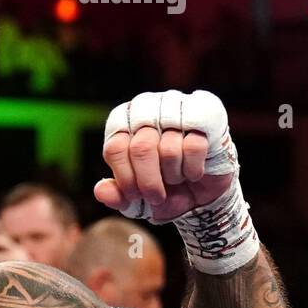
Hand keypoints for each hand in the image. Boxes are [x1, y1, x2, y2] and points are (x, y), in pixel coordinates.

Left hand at [94, 89, 235, 223]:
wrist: (200, 195)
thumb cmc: (163, 190)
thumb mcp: (135, 200)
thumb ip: (116, 196)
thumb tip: (100, 191)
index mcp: (123, 123)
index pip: (115, 148)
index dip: (125, 178)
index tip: (135, 196)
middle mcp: (147, 107)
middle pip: (141, 148)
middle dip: (148, 183)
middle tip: (156, 197)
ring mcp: (176, 106)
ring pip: (168, 148)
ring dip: (173, 176)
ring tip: (177, 179)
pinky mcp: (206, 114)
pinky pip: (194, 147)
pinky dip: (192, 169)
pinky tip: (193, 173)